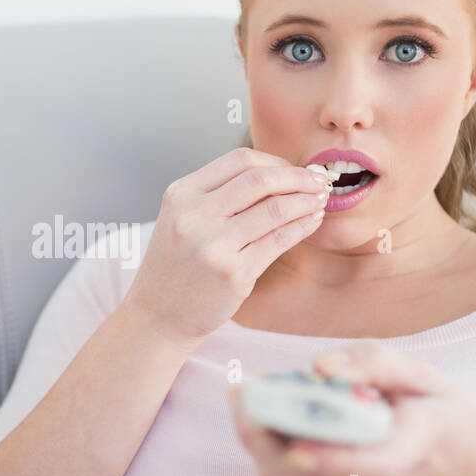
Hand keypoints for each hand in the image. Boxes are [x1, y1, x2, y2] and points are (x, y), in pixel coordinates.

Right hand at [121, 146, 331, 345]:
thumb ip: (219, 195)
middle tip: (317, 181)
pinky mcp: (233, 273)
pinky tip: (311, 222)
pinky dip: (302, 227)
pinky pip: (278, 241)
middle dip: (297, 177)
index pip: (239, 160)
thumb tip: (278, 175)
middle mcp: (194, 215)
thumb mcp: (182, 219)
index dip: (275, 161)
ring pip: (275, 209)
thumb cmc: (175, 267)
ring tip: (319, 200)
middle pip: (260, 179)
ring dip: (305, 201)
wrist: (156, 315)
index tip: (293, 170)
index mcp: (181, 194)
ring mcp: (213, 245)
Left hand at [228, 340, 475, 475]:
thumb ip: (374, 364)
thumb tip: (319, 367)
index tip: (295, 449)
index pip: (376, 468)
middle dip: (270, 445)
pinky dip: (269, 455)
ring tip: (245, 398)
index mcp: (417, 450)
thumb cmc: (433, 413)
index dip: (334, 461)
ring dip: (261, 446)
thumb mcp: (423, 376)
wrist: (455, 471)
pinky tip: (262, 419)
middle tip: (241, 395)